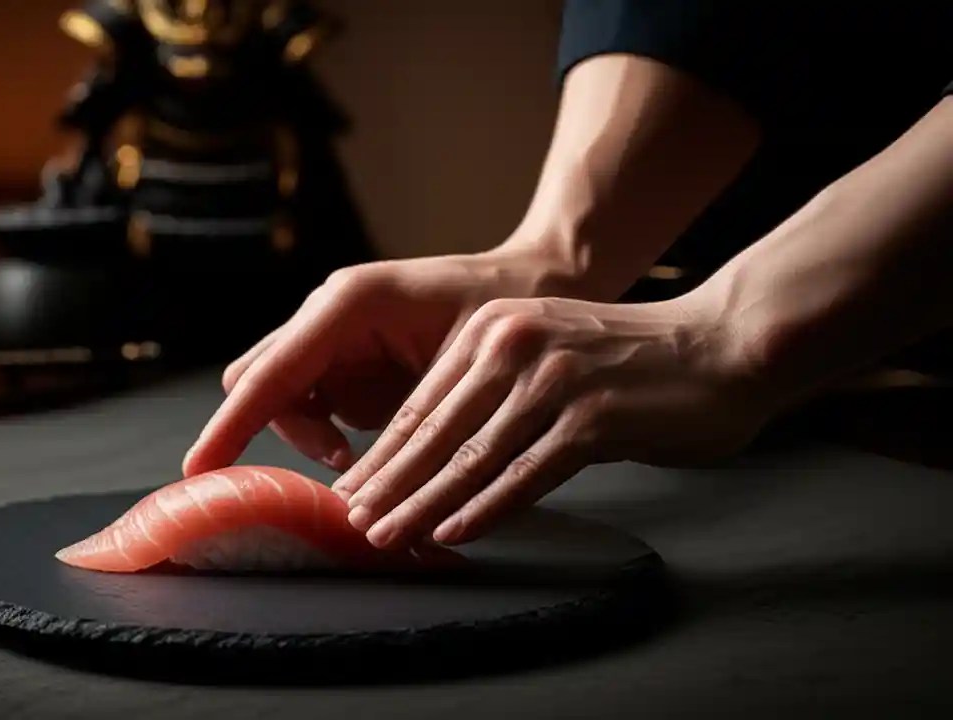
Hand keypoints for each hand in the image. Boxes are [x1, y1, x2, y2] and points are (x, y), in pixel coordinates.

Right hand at [181, 251, 544, 477]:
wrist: (535, 286)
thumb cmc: (504, 315)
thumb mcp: (457, 364)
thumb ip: (403, 412)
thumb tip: (364, 476)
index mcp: (347, 304)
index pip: (269, 373)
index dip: (231, 425)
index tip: (200, 467)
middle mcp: (328, 314)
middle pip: (261, 383)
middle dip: (280, 431)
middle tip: (342, 462)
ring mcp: (334, 335)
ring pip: (283, 398)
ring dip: (313, 436)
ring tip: (368, 455)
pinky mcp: (348, 357)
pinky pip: (314, 401)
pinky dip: (330, 431)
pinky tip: (377, 440)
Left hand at [332, 292, 775, 547]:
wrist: (724, 344)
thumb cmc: (632, 361)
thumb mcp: (548, 352)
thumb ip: (495, 389)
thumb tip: (437, 450)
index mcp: (493, 328)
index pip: (423, 403)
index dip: (383, 453)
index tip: (353, 490)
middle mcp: (513, 346)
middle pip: (435, 431)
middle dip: (389, 484)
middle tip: (355, 522)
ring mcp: (552, 381)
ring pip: (471, 456)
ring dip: (423, 504)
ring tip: (388, 536)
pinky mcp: (592, 418)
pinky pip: (525, 474)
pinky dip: (485, 508)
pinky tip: (454, 532)